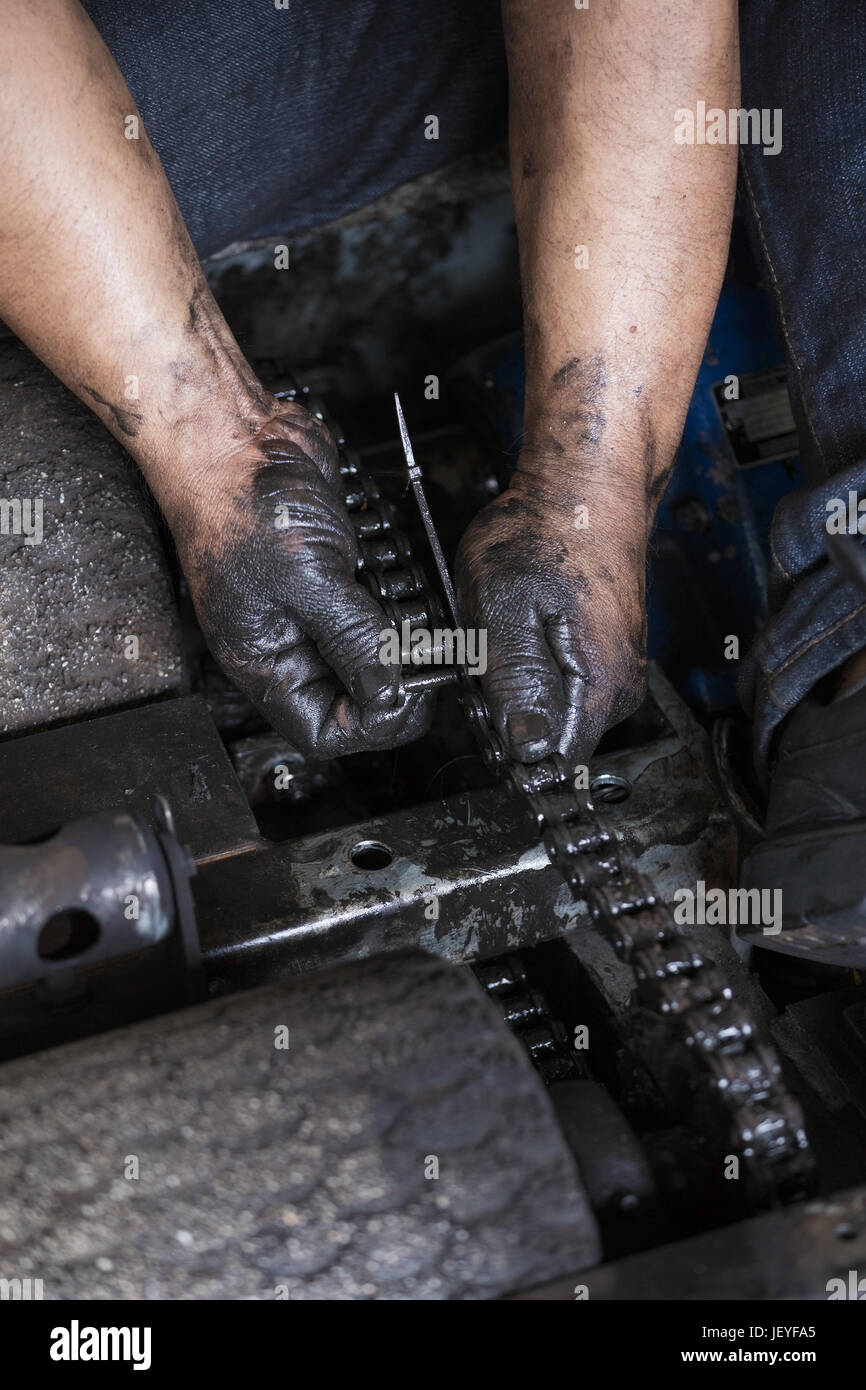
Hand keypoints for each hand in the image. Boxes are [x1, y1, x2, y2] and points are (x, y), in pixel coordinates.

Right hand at [168, 396, 433, 756]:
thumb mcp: (307, 579)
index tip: (411, 693)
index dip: (372, 725)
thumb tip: (392, 693)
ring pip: (363, 657)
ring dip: (400, 654)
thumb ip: (355, 639)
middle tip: (433, 665)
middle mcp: (284, 644)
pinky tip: (417, 604)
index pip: (324, 732)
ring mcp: (306, 609)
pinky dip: (397, 615)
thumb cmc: (244, 501)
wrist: (233, 433)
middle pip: (349, 700)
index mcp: (264, 662)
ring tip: (431, 639)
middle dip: (393, 689)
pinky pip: (368, 614)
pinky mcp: (328, 574)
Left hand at [455, 462, 647, 766]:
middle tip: (484, 649)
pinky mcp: (604, 653)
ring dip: (514, 681)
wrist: (584, 484)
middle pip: (547, 736)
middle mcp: (617, 689)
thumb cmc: (546, 530)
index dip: (507, 749)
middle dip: (506, 708)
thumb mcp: (504, 606)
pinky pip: (558, 680)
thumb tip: (525, 748)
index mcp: (598, 687)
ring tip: (503, 626)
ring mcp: (614, 670)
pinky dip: (528, 659)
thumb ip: (514, 683)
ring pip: (549, 707)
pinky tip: (518, 621)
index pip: (551, 762)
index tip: (482, 707)